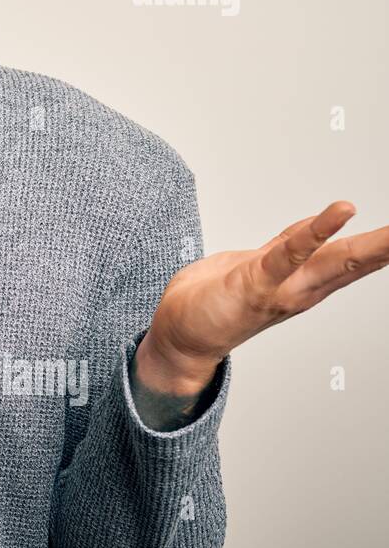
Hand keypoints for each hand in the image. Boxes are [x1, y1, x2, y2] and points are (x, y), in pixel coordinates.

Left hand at [146, 201, 388, 388]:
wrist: (180, 335)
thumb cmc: (215, 300)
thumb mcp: (261, 262)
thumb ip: (289, 245)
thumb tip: (315, 225)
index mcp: (304, 280)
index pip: (353, 256)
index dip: (382, 244)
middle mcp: (302, 288)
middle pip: (357, 262)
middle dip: (388, 248)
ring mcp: (282, 288)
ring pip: (335, 261)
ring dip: (372, 246)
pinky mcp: (256, 284)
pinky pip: (290, 253)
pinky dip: (317, 231)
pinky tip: (341, 212)